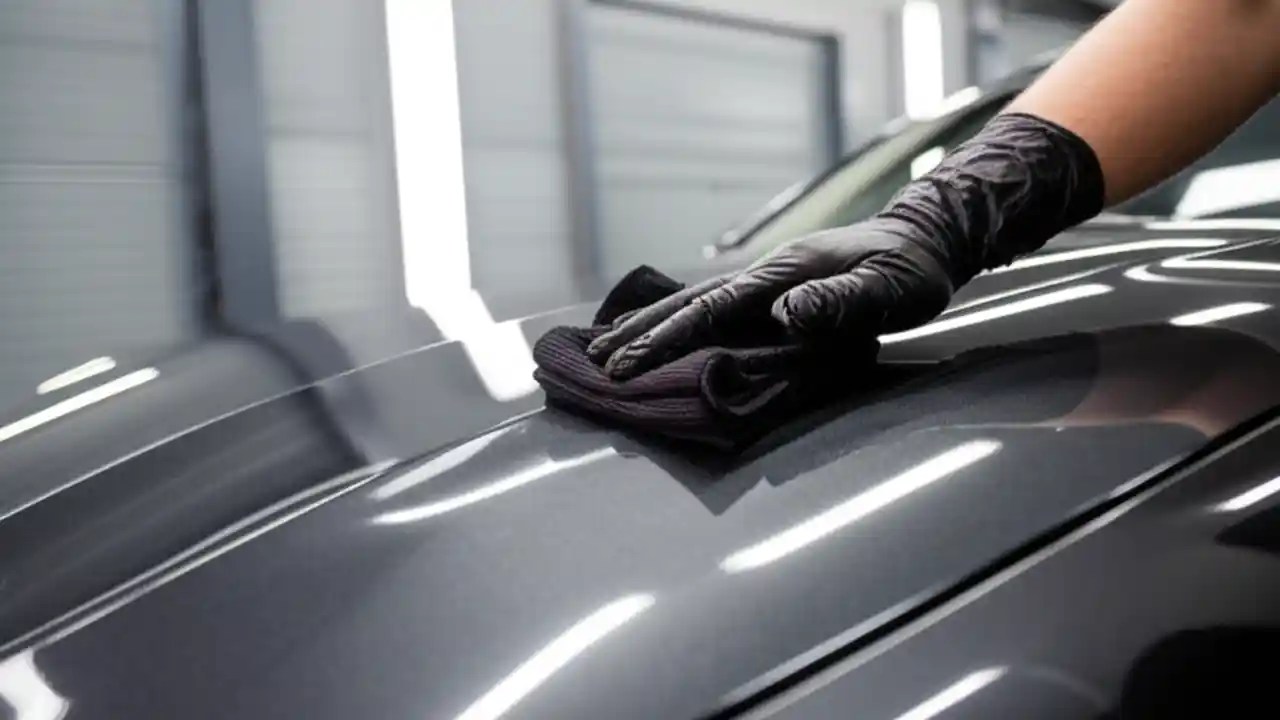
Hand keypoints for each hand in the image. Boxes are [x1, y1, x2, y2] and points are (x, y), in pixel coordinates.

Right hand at [587, 219, 954, 378]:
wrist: (928, 239)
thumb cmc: (912, 271)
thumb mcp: (887, 288)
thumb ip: (839, 300)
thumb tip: (785, 312)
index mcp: (782, 273)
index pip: (711, 308)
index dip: (668, 336)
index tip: (628, 363)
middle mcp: (766, 274)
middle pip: (690, 302)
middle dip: (642, 331)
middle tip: (596, 359)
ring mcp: (769, 282)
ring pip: (697, 303)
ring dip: (653, 325)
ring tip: (610, 346)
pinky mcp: (776, 292)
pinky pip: (717, 309)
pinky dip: (681, 322)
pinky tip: (666, 333)